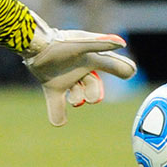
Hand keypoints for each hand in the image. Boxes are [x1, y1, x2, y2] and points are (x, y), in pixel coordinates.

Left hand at [22, 12, 136, 125]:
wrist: (36, 46)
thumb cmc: (61, 43)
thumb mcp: (83, 44)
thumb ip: (102, 44)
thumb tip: (122, 44)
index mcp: (91, 59)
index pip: (111, 65)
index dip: (122, 69)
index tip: (130, 72)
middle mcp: (80, 69)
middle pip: (94, 88)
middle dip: (95, 94)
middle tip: (91, 99)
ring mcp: (65, 79)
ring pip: (78, 96)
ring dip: (77, 99)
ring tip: (72, 99)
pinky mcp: (52, 85)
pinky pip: (57, 104)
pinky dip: (58, 115)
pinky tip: (59, 122)